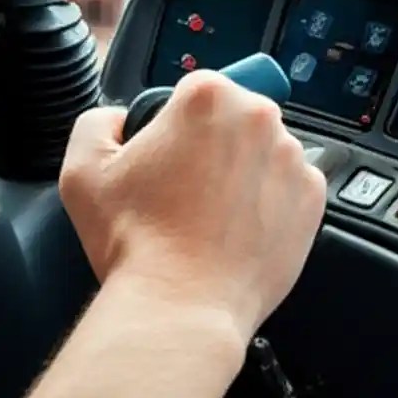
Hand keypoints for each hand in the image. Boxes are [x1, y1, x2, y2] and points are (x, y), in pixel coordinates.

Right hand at [59, 71, 327, 344]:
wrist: (182, 306)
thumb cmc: (135, 242)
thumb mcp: (84, 168)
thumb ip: (99, 122)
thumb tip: (120, 119)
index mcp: (208, 97)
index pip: (194, 91)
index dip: (174, 126)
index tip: (166, 159)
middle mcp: (260, 119)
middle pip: (234, 118)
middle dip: (212, 146)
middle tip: (185, 191)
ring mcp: (293, 159)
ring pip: (263, 153)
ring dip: (242, 173)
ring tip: (211, 217)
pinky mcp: (313, 199)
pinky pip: (289, 188)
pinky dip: (269, 204)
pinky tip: (238, 231)